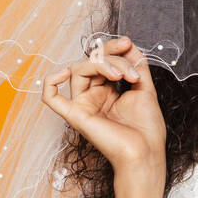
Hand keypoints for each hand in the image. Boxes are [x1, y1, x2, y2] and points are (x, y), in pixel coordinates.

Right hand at [41, 36, 166, 184]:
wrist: (146, 153)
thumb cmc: (147, 130)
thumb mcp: (145, 89)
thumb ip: (137, 65)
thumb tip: (129, 45)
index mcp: (108, 91)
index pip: (103, 60)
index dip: (114, 48)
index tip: (128, 43)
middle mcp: (93, 97)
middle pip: (91, 62)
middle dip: (112, 57)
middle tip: (130, 69)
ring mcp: (83, 105)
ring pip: (78, 70)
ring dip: (101, 65)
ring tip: (122, 76)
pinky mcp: (75, 115)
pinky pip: (51, 98)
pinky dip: (50, 82)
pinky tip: (64, 73)